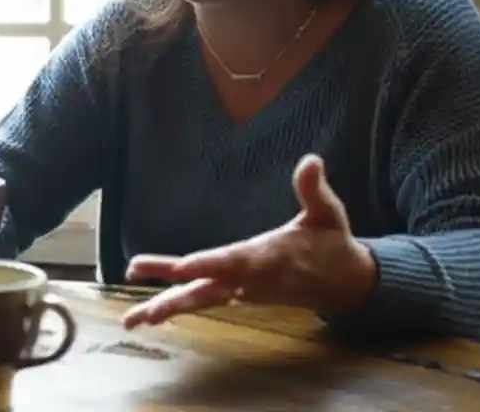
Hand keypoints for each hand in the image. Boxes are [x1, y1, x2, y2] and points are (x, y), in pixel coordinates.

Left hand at [121, 154, 376, 328]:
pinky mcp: (237, 294)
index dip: (209, 264)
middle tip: (143, 306)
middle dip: (175, 296)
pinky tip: (147, 314)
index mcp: (269, 257)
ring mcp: (242, 291)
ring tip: (133, 318)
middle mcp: (251, 279)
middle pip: (208, 287)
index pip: (235, 261)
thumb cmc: (332, 243)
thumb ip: (315, 190)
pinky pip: (202, 300)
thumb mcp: (329, 213)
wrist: (345, 284)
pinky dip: (176, 305)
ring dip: (167, 307)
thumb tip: (311, 160)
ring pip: (201, 299)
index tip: (183, 267)